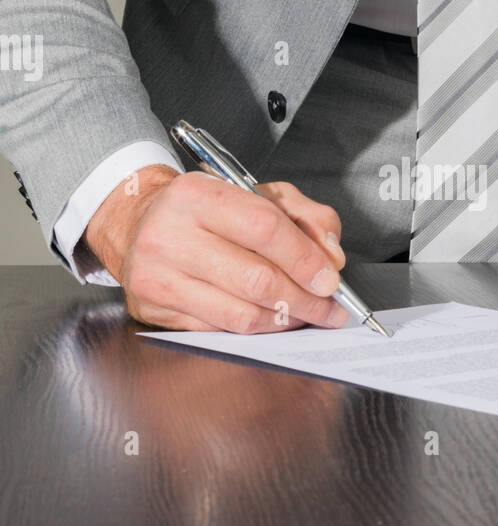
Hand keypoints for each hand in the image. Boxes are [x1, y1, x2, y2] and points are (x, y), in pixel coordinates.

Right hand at [84, 165, 349, 331]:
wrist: (138, 225)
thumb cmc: (207, 212)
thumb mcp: (257, 195)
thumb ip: (305, 216)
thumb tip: (331, 258)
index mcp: (196, 194)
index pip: (264, 228)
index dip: (305, 259)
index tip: (331, 279)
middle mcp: (169, 234)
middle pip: (256, 279)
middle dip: (304, 300)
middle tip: (329, 308)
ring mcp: (157, 276)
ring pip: (241, 314)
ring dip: (285, 321)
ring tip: (307, 315)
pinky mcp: (152, 309)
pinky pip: (220, 331)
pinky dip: (256, 329)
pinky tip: (272, 320)